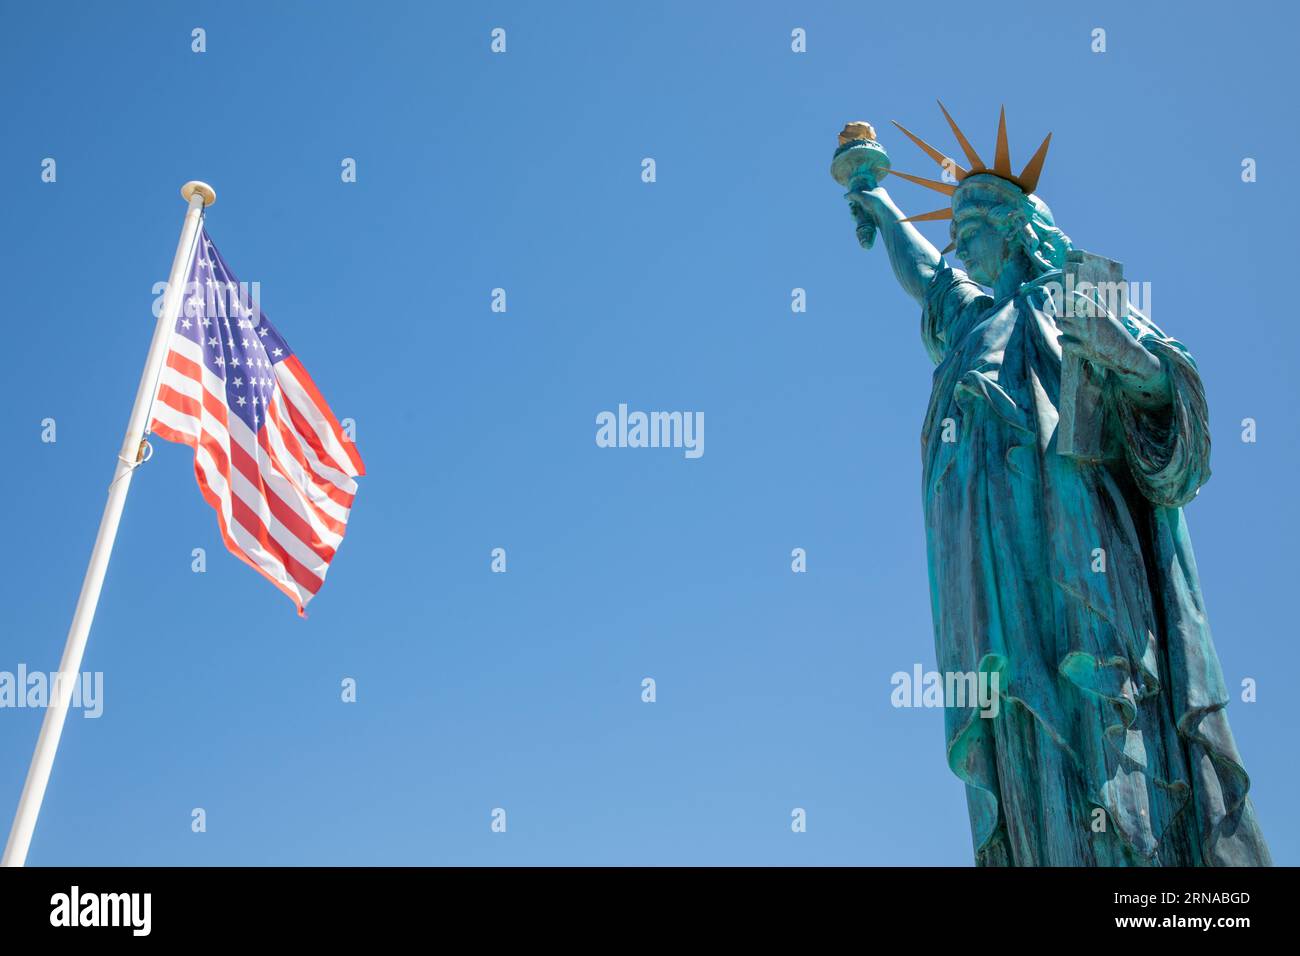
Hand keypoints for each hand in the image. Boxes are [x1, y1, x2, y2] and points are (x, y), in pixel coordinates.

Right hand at [844, 186, 887, 225]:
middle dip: (855, 205)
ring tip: (852, 213)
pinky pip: (865, 217)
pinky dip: (859, 217)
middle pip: (863, 201)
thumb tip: (845, 197)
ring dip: (855, 211)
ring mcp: (877, 209)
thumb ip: (853, 194)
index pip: (866, 191)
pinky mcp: (875, 218)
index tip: (852, 198)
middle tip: (851, 207)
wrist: (885, 215)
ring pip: (863, 210)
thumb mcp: (862, 194)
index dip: (857, 194)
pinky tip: (854, 218)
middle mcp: (878, 199)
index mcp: (878, 190)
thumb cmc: (875, 201)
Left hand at [1059, 290, 1168, 404]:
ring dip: (1059, 324)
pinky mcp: (1084, 349)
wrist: (1126, 354)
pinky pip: (1065, 342)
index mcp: (1098, 312)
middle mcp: (1091, 322)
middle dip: (1059, 312)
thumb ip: (1099, 303)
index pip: (1077, 299)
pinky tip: (1061, 338)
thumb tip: (1092, 289)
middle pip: (1065, 312)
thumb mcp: (1110, 316)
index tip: (1061, 298)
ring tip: (1060, 324)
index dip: (1066, 297)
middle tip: (1058, 313)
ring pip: (1062, 325)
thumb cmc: (1119, 334)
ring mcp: (1087, 336)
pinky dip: (1061, 339)